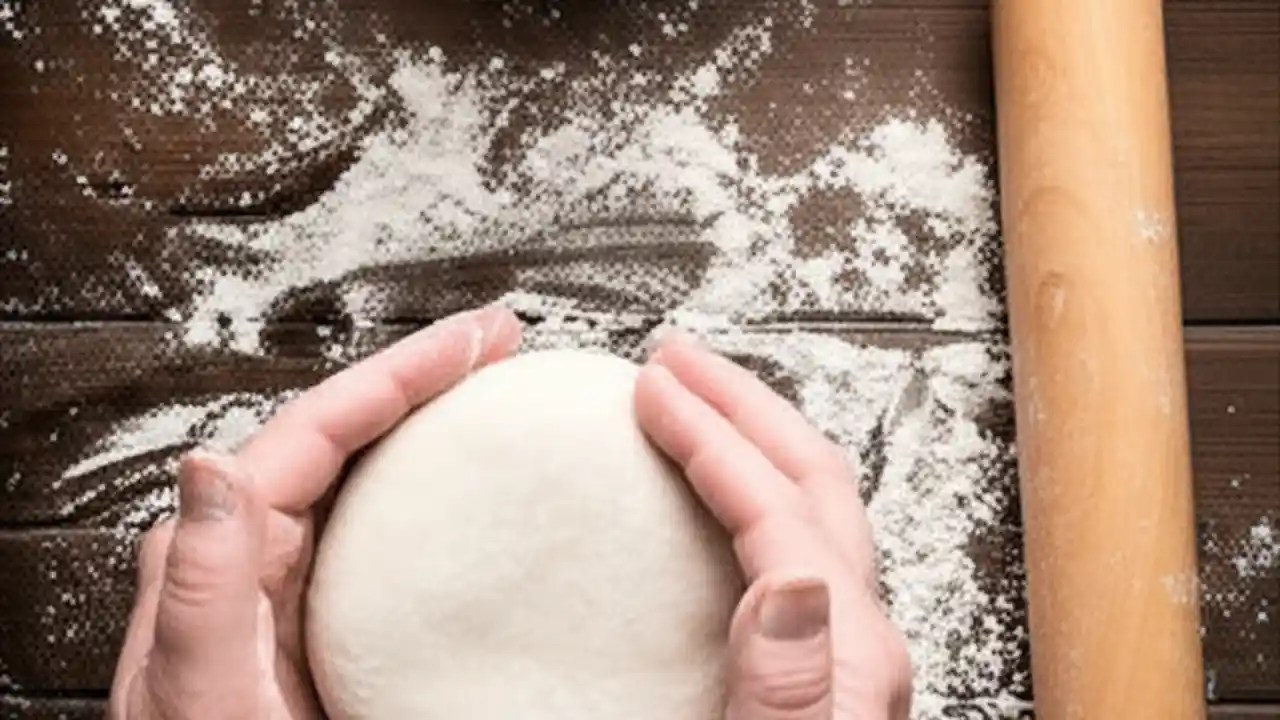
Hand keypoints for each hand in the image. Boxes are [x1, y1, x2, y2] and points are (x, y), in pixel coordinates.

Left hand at [109, 306, 522, 718]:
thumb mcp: (205, 696)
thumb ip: (199, 589)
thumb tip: (207, 464)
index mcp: (217, 554)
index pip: (317, 429)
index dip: (400, 372)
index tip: (476, 340)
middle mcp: (243, 553)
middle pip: (340, 431)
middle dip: (420, 376)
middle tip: (495, 345)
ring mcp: (280, 583)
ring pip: (356, 469)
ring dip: (420, 419)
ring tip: (484, 390)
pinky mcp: (313, 616)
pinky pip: (370, 526)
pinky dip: (418, 487)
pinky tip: (456, 486)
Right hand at [635, 334, 912, 719]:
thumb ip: (789, 686)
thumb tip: (793, 586)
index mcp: (848, 653)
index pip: (776, 503)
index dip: (710, 431)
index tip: (654, 388)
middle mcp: (857, 639)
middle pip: (809, 477)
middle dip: (741, 402)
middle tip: (676, 360)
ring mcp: (845, 650)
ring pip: (809, 504)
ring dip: (751, 437)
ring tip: (696, 404)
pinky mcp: (821, 670)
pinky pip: (793, 545)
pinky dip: (751, 492)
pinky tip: (718, 499)